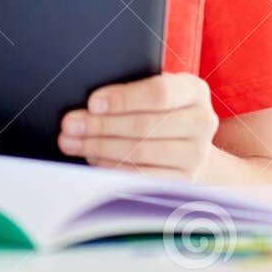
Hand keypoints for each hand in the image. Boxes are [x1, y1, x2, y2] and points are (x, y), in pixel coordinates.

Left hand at [58, 73, 218, 180]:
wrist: (189, 144)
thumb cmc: (160, 110)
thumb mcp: (154, 91)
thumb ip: (131, 90)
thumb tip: (90, 103)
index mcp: (193, 90)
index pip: (158, 93)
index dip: (123, 99)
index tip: (92, 103)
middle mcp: (202, 122)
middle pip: (144, 125)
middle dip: (100, 126)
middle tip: (70, 124)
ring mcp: (196, 155)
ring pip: (139, 152)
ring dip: (99, 147)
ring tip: (72, 141)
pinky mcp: (184, 181)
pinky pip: (142, 176)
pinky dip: (112, 167)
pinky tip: (92, 160)